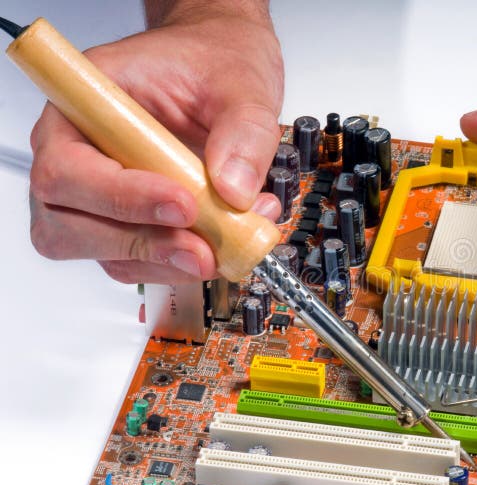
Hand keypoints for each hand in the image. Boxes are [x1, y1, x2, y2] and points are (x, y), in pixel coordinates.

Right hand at [29, 1, 283, 283]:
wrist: (228, 73)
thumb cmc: (214, 63)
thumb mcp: (241, 83)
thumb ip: (244, 132)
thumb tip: (234, 189)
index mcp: (86, 106)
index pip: (67, 168)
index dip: (119, 197)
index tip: (183, 204)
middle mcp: (82, 155)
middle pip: (68, 226)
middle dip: (142, 243)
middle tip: (203, 247)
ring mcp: (105, 196)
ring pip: (109, 253)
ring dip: (169, 261)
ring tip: (227, 243)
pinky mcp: (137, 224)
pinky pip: (146, 261)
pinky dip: (187, 264)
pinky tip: (226, 241)